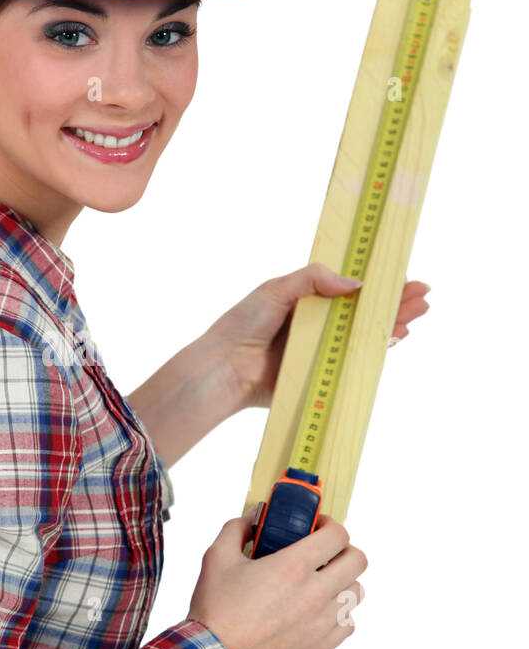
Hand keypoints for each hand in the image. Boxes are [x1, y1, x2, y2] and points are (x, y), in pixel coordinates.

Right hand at [188, 505, 367, 648]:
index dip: (330, 525)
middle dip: (343, 550)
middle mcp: (315, 593)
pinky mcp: (320, 647)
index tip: (318, 528)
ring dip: (343, 582)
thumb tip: (255, 517)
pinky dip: (339, 614)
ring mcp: (321, 623)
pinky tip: (318, 612)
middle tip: (325, 553)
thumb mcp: (217, 558)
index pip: (338, 535)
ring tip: (322, 583)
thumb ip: (238, 529)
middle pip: (357, 561)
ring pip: (356, 593)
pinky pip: (348, 624)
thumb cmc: (215, 611)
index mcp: (293, 567)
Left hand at [207, 263, 431, 409]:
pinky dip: (376, 351)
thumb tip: (356, 283)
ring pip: (365, 335)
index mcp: (306, 300)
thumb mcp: (276, 289)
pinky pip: (354, 362)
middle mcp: (317, 325)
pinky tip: (395, 338)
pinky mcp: (321, 375)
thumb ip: (313, 278)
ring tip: (417, 313)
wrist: (225, 369)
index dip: (376, 282)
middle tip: (423, 294)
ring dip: (392, 324)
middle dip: (395, 302)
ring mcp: (321, 350)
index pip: (349, 288)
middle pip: (364, 311)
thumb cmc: (243, 324)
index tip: (402, 274)